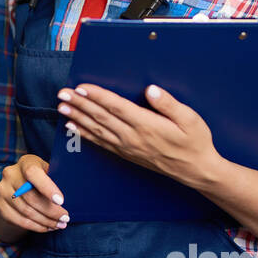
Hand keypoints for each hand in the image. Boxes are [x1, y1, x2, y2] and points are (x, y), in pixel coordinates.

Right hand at [0, 154, 68, 241]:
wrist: (17, 186)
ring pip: (26, 211)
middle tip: (65, 218)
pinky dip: (36, 226)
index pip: (32, 173)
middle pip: (30, 197)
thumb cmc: (41, 178)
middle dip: (51, 211)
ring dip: (46, 221)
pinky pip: (20, 221)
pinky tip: (47, 227)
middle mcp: (10, 174)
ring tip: (59, 224)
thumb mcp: (48, 172)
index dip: (47, 187)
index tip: (61, 201)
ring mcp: (3, 190)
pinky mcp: (1, 206)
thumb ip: (56, 179)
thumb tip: (75, 193)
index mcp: (25, 162)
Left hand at [55, 83, 223, 189]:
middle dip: (80, 104)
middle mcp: (133, 137)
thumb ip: (169, 104)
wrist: (196, 170)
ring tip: (62, 108)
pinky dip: (86, 135)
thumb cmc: (195, 141)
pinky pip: (102, 143)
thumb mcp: (190, 119)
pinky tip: (74, 128)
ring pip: (97, 130)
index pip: (116, 107)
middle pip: (101, 117)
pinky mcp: (127, 154)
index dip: (97, 96)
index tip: (81, 87)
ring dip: (78, 118)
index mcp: (147, 125)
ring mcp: (128, 147)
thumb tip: (150, 90)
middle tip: (62, 93)